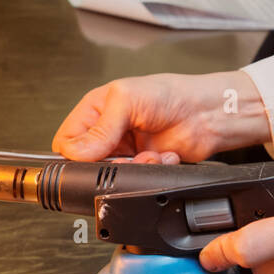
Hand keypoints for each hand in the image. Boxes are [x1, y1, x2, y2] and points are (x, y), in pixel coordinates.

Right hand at [52, 70, 271, 161]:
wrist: (207, 113)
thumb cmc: (171, 93)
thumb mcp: (127, 100)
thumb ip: (100, 128)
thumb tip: (77, 151)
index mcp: (95, 110)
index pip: (67, 140)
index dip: (76, 152)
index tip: (95, 153)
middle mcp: (107, 131)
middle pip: (88, 162)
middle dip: (110, 162)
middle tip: (125, 156)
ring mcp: (125, 150)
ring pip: (112, 174)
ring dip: (133, 167)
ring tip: (148, 154)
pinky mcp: (142, 164)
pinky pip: (134, 179)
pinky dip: (150, 171)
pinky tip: (160, 156)